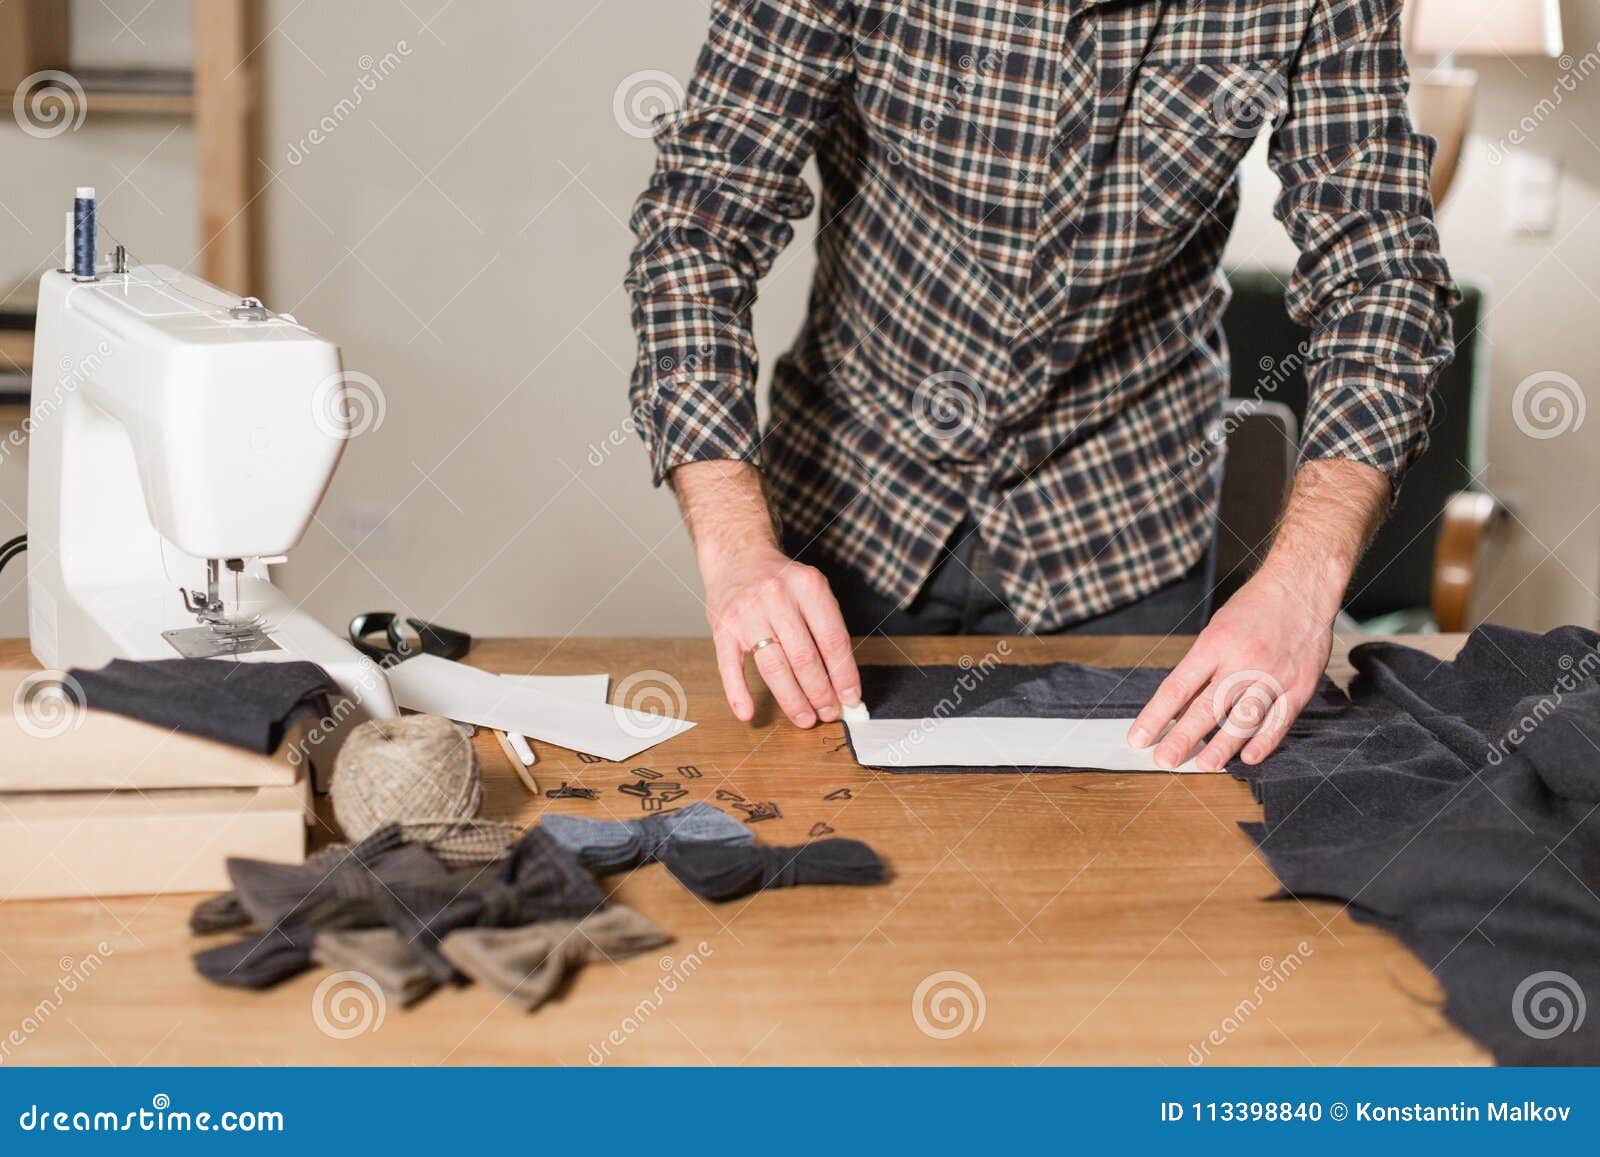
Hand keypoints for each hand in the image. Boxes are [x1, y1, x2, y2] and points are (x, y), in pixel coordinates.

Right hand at [702, 541, 860, 727]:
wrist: (737, 556)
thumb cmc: (781, 582)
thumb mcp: (811, 590)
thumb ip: (826, 629)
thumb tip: (843, 682)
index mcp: (808, 586)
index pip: (832, 640)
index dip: (844, 675)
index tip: (851, 698)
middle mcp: (778, 597)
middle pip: (804, 658)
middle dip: (820, 693)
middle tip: (829, 713)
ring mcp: (747, 613)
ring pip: (774, 668)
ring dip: (792, 700)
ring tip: (805, 718)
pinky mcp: (722, 628)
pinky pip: (731, 667)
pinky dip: (739, 694)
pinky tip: (748, 714)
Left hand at [1128, 565, 1333, 771]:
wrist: (1302, 586)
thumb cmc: (1254, 607)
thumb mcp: (1218, 628)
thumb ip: (1203, 665)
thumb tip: (1180, 703)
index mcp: (1214, 645)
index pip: (1177, 687)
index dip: (1155, 716)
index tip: (1139, 738)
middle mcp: (1242, 661)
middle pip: (1206, 707)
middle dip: (1182, 737)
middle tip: (1164, 760)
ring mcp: (1272, 675)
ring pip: (1243, 719)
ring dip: (1221, 746)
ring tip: (1203, 765)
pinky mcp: (1299, 685)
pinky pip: (1279, 720)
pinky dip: (1264, 742)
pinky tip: (1248, 757)